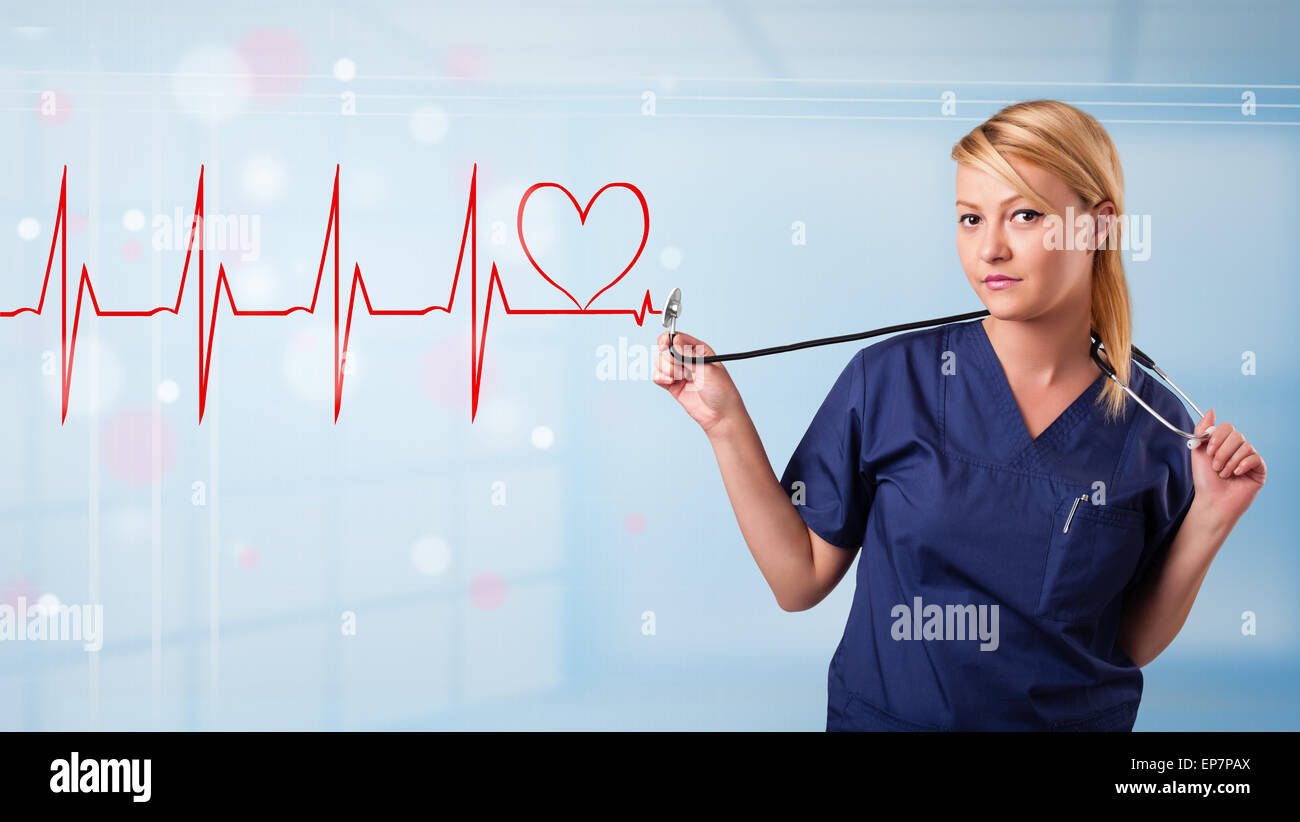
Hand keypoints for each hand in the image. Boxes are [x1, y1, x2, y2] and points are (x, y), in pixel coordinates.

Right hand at [653, 330, 743, 435]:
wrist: (720, 415)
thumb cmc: (721, 390)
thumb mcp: (708, 368)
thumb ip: (689, 355)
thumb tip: (675, 342)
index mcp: (698, 350)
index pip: (677, 338)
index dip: (668, 339)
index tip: (665, 345)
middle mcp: (687, 359)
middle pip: (665, 349)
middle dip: (669, 358)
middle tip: (680, 368)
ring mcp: (679, 372)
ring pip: (659, 362)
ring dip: (666, 369)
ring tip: (679, 377)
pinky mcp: (672, 385)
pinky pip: (657, 376)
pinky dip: (660, 378)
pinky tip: (671, 382)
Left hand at [1187, 407, 1265, 525]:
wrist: (1212, 502)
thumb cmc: (1205, 480)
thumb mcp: (1198, 452)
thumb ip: (1202, 430)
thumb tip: (1211, 410)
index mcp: (1224, 443)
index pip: (1227, 427)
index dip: (1217, 437)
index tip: (1208, 452)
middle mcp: (1238, 448)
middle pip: (1237, 435)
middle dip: (1222, 452)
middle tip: (1215, 466)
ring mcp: (1250, 458)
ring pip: (1245, 446)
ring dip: (1229, 462)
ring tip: (1223, 474)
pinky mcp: (1259, 469)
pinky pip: (1254, 458)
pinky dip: (1242, 465)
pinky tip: (1236, 474)